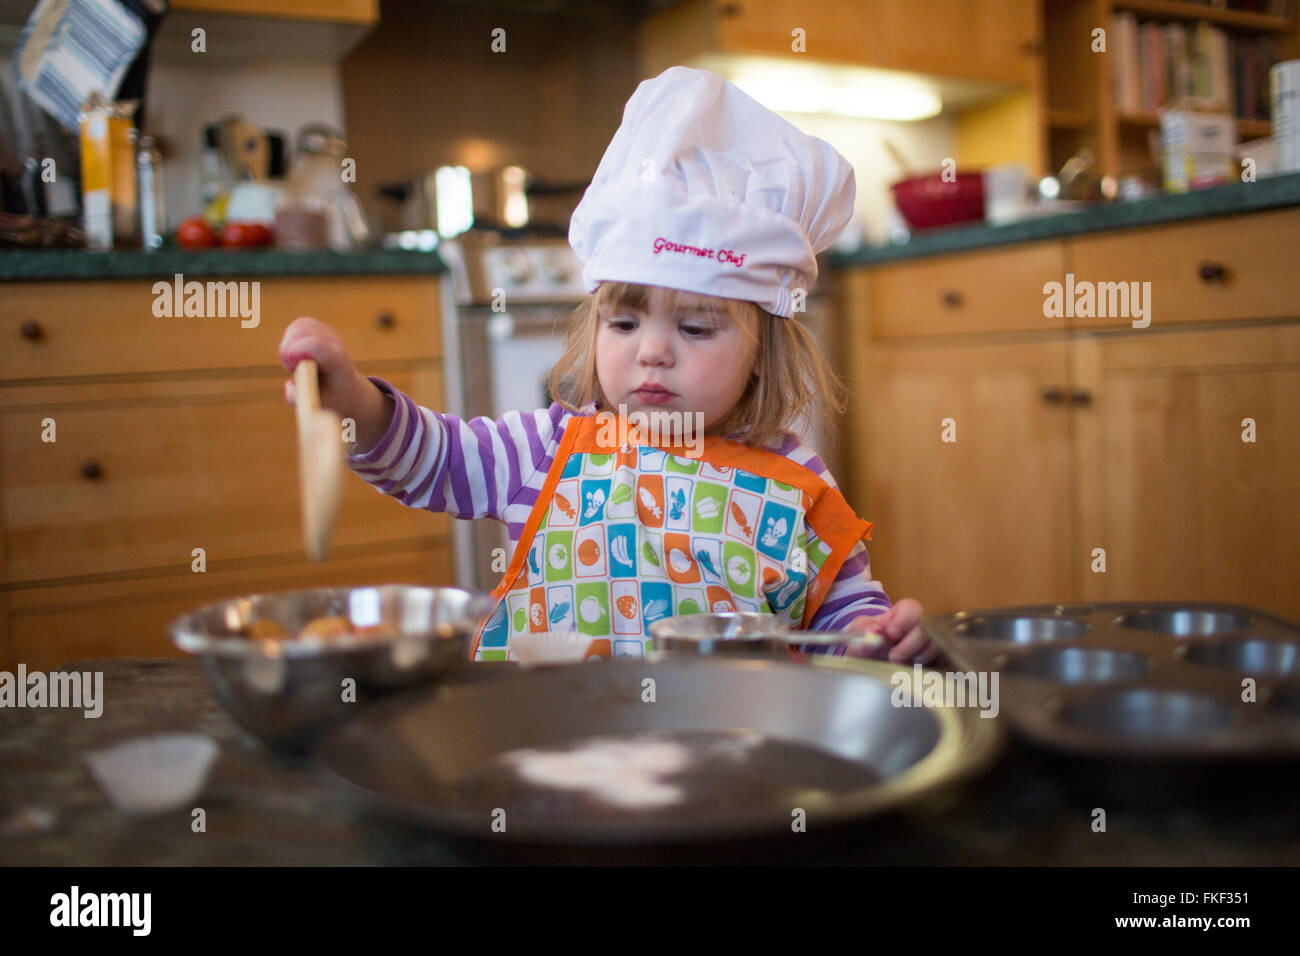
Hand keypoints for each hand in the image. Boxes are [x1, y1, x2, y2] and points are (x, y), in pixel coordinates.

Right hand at [279, 317, 391, 451]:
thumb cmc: (333, 399)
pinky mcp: (321, 328)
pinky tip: (300, 355)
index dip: (294, 353)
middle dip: (288, 351)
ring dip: (289, 346)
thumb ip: (301, 399)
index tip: (292, 369)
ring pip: (296, 328)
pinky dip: (292, 340)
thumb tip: (289, 386)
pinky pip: (297, 326)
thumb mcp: (318, 405)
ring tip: (299, 364)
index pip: (314, 345)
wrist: (348, 390)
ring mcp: (328, 332)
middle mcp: (335, 342)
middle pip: (300, 332)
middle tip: (294, 369)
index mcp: (337, 361)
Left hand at [847, 598, 940, 664]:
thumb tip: (873, 631)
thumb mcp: (857, 633)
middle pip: (928, 629)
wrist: (868, 668)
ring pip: (938, 647)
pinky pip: (941, 665)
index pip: (912, 608)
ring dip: (920, 658)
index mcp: (901, 615)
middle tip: (893, 657)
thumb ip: (862, 630)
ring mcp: (930, 647)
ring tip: (899, 667)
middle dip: (911, 644)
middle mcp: (920, 628)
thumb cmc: (864, 644)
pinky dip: (928, 671)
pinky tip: (912, 676)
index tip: (891, 633)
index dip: (904, 619)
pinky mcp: (936, 666)